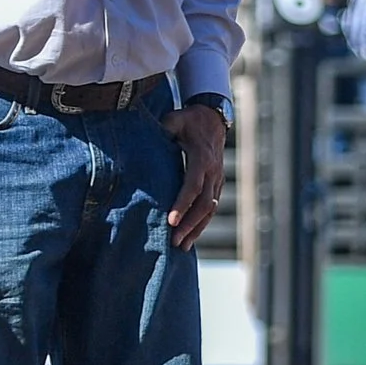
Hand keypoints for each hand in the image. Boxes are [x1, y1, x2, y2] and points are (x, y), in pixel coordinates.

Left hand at [161, 103, 227, 248]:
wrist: (214, 118)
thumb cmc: (190, 120)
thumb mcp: (176, 119)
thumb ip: (165, 128)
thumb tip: (148, 136)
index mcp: (202, 158)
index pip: (193, 186)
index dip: (183, 204)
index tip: (171, 220)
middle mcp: (213, 172)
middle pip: (204, 204)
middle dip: (189, 225)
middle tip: (174, 241)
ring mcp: (217, 179)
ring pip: (209, 209)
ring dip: (197, 229)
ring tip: (182, 246)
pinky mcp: (216, 184)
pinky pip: (210, 207)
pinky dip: (202, 223)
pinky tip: (190, 236)